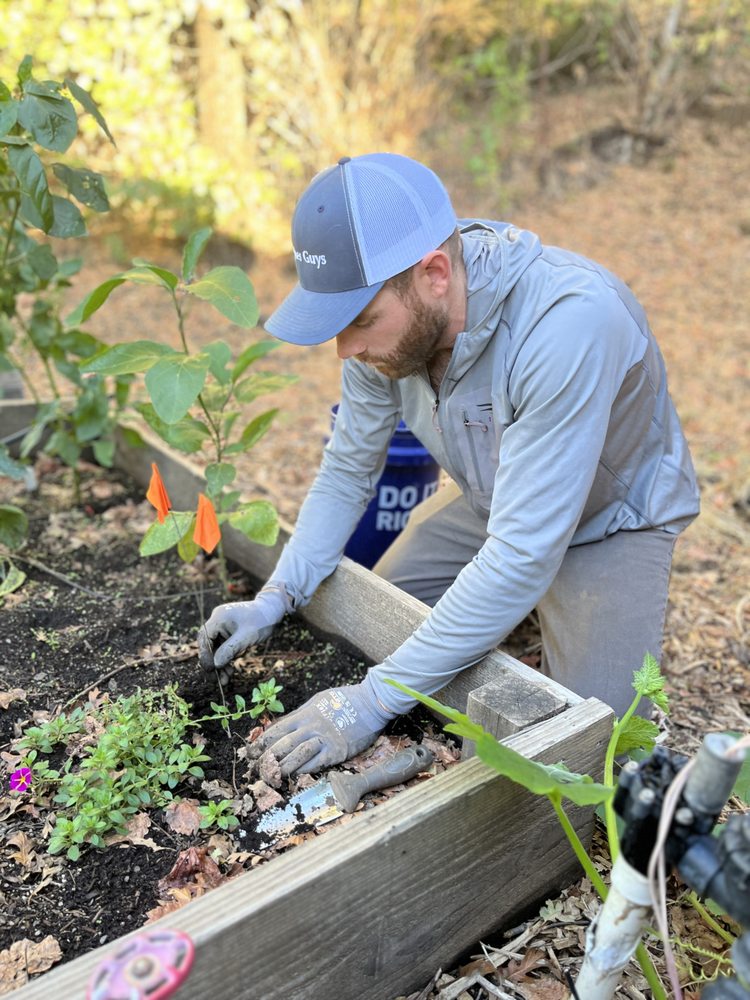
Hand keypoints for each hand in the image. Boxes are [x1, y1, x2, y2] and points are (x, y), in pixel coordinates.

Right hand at [198, 586, 289, 683]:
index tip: (210, 670)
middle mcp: (217, 621)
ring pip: (215, 649)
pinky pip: (223, 648)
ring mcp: (222, 628)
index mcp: (219, 618)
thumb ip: (230, 649)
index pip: (204, 637)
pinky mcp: (228, 634)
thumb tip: (215, 665)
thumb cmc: (261, 621)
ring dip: (219, 665)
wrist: (272, 612)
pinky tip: (229, 672)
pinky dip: (226, 660)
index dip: (205, 654)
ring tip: (225, 680)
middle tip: (216, 680)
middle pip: (208, 645)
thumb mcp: (247, 636)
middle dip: (212, 663)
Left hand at [248, 678, 393, 775]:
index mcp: (303, 714)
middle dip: (266, 760)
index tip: (251, 754)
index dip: (260, 744)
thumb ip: (300, 714)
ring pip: (294, 757)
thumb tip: (283, 725)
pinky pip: (314, 765)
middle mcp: (309, 727)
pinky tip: (294, 778)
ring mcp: (322, 740)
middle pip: (280, 746)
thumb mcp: (318, 701)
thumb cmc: (344, 700)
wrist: (371, 703)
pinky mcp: (336, 751)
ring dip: (281, 769)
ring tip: (272, 778)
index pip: (274, 731)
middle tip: (257, 770)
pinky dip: (302, 772)